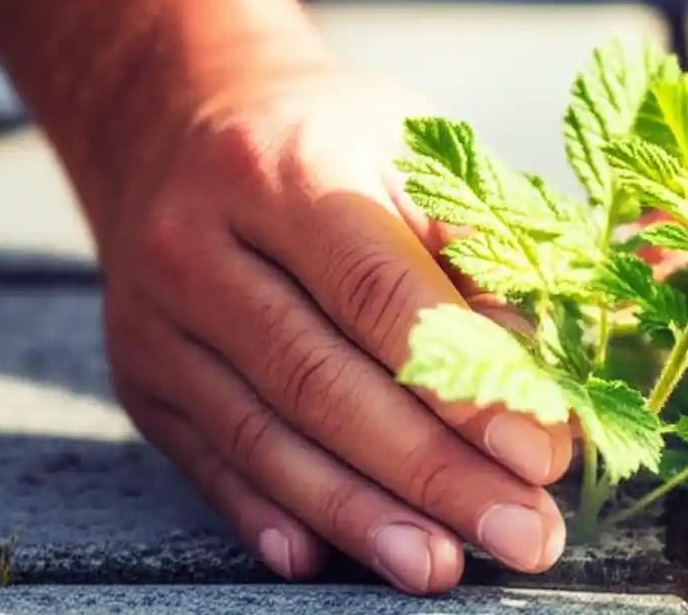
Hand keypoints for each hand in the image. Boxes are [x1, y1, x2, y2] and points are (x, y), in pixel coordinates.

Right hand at [95, 71, 570, 592]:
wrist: (176, 121)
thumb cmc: (329, 140)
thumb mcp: (411, 150)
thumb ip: (479, 249)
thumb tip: (539, 369)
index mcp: (287, 170)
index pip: (382, 297)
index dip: (466, 385)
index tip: (544, 454)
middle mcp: (200, 245)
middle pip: (323, 382)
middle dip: (433, 473)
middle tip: (524, 534)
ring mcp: (158, 321)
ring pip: (265, 438)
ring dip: (361, 516)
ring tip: (443, 566)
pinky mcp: (143, 380)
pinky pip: (210, 462)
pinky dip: (270, 516)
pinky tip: (322, 561)